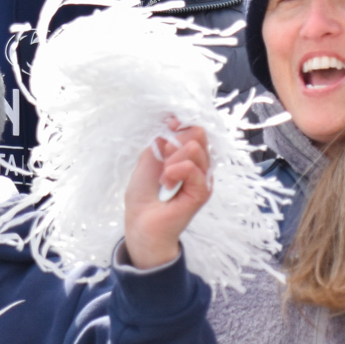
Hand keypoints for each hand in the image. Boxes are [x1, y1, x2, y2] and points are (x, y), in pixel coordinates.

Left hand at [123, 122, 211, 269]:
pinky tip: (167, 183)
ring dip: (172, 160)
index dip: (180, 124)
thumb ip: (162, 139)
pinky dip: (175, 171)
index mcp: (188, 155)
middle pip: (198, 133)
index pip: (194, 127)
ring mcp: (203, 177)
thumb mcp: (149, 158)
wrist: (141, 222)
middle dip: (174, 143)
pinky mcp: (203, 191)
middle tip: (163, 162)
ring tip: (164, 178)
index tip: (168, 128)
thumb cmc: (144, 194)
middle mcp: (199, 164)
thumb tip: (174, 120)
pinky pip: (193, 167)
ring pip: (195, 147)